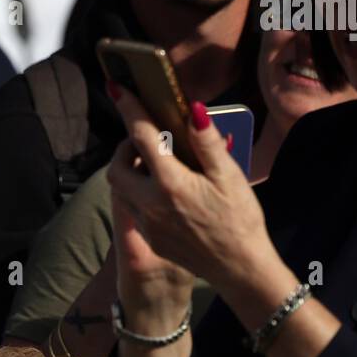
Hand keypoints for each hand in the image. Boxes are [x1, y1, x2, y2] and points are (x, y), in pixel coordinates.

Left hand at [106, 85, 271, 295]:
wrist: (240, 268)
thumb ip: (206, 142)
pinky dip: (138, 193)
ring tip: (153, 163)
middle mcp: (150, 204)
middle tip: (144, 140)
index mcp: (170, 184)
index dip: (129, 108)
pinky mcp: (150, 239)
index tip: (117, 88)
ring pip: (120, 190)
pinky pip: (132, 209)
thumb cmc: (240, 220)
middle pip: (116, 168)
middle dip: (124, 149)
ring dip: (128, 172)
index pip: (141, 137)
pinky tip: (162, 191)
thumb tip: (192, 109)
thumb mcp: (230, 176)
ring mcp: (147, 224)